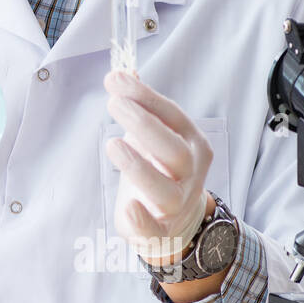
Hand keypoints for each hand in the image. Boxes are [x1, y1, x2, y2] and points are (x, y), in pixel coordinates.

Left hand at [103, 70, 211, 261]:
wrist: (177, 222)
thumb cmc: (161, 169)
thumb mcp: (155, 135)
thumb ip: (141, 106)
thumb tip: (123, 70)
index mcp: (191, 143)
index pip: (172, 116)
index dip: (146, 98)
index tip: (116, 79)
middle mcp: (189, 173)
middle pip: (174, 150)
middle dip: (145, 125)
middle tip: (114, 104)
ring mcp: (177, 204)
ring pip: (165, 190)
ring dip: (139, 166)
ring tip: (113, 144)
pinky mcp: (160, 232)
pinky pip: (154, 230)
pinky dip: (141, 220)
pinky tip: (127, 207)